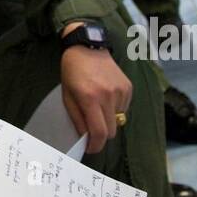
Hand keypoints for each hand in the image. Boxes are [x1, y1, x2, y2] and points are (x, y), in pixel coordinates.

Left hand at [60, 25, 131, 153]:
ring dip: (109, 120)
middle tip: (92, 130)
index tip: (91, 148)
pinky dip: (115, 110)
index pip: (100, 133)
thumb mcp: (67, 97)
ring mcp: (120, 91)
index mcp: (90, 98)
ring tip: (98, 106)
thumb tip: (87, 139)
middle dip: (101, 135)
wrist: (87, 48)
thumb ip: (78, 119)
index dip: (96, 146)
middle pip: (112, 131)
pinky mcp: (128, 88)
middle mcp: (108, 95)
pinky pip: (124, 109)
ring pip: (119, 121)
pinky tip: (106, 97)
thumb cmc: (73, 73)